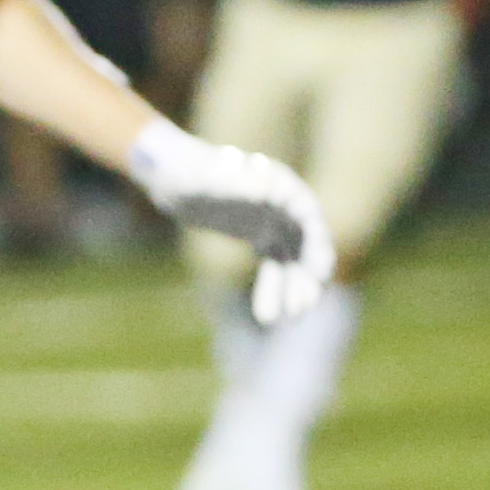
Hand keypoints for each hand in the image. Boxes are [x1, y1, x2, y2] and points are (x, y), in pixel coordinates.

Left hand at [127, 121, 335, 324]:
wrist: (171, 174)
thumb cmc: (185, 171)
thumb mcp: (203, 178)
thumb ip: (234, 184)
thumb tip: (269, 191)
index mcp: (276, 181)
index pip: (306, 214)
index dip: (315, 243)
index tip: (319, 272)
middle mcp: (281, 201)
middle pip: (304, 241)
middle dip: (306, 274)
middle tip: (303, 307)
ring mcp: (273, 218)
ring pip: (291, 258)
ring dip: (292, 287)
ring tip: (291, 318)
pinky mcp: (260, 234)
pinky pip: (274, 264)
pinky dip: (273, 287)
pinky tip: (267, 315)